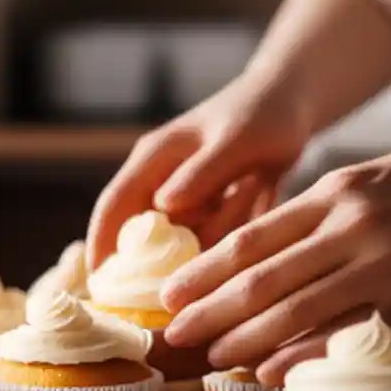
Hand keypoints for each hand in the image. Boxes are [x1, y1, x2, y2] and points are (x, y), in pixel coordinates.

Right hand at [85, 74, 311, 269]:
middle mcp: (161, 180)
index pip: (113, 207)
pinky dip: (225, 236)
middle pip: (141, 234)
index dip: (101, 247)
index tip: (98, 288)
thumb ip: (201, 173)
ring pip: (180, 240)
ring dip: (208, 240)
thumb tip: (163, 207)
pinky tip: (252, 202)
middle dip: (153, 262)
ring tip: (244, 199)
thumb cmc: (262, 113)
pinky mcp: (209, 209)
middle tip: (177, 284)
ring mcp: (184, 197)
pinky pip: (208, 238)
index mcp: (153, 158)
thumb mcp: (235, 141)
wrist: (292, 102)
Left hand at [161, 112, 390, 386]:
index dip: (204, 272)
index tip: (170, 293)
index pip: (250, 238)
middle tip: (174, 335)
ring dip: (247, 341)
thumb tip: (263, 260)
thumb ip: (318, 219)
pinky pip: (345, 334)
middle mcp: (351, 227)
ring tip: (214, 359)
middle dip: (210, 312)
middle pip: (262, 280)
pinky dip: (303, 356)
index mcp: (334, 193)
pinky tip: (273, 372)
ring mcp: (382, 265)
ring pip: (296, 312)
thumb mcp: (369, 180)